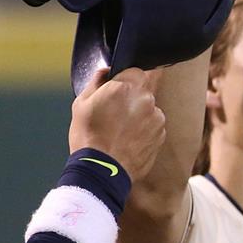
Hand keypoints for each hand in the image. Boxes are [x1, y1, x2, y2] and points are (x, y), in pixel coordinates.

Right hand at [68, 67, 165, 181]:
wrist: (103, 171)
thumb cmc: (88, 137)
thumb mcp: (81, 104)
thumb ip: (96, 82)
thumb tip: (106, 71)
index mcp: (126, 86)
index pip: (135, 70)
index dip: (125, 80)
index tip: (117, 91)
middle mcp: (146, 98)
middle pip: (144, 89)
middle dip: (132, 97)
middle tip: (116, 114)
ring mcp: (156, 117)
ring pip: (149, 108)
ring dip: (139, 114)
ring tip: (120, 131)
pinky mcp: (161, 135)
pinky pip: (153, 125)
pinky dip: (144, 130)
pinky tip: (128, 141)